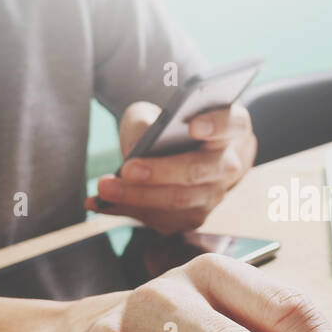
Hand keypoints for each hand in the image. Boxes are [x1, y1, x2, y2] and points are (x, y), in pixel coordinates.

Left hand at [87, 101, 256, 233]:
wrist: (186, 157)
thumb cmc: (172, 129)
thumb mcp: (156, 112)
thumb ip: (146, 121)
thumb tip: (134, 148)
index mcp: (231, 128)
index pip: (232, 123)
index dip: (216, 124)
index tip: (193, 126)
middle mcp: (229, 165)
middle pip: (199, 171)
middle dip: (161, 172)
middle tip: (128, 168)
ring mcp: (215, 196)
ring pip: (179, 201)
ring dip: (138, 197)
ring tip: (105, 187)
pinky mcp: (194, 218)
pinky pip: (162, 219)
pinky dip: (127, 211)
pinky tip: (99, 202)